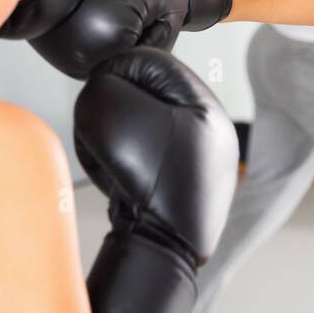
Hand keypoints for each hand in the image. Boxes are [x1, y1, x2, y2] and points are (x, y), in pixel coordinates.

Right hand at [75, 47, 238, 312]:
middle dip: (115, 115)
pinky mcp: (186, 187)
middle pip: (143, 98)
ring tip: (119, 168)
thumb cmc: (148, 182)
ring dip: (118, 143)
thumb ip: (100, 85)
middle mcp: (213, 131)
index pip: (147, 62)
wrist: (165, 249)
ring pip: (140, 130)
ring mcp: (203, 161)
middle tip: (112, 143)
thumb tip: (105, 88)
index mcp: (206, 105)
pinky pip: (145, 162)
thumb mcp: (108, 113)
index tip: (102, 105)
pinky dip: (126, 169)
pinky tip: (126, 186)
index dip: (112, 78)